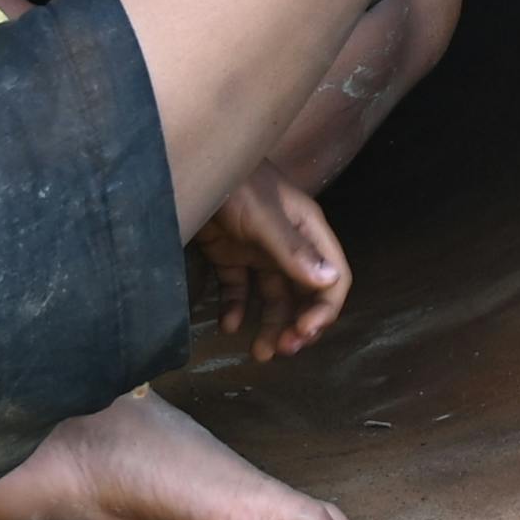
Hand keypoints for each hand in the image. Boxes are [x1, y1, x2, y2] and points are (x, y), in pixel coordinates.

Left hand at [198, 170, 352, 360]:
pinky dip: (236, 310)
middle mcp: (288, 245)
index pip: (332, 278)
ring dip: (269, 326)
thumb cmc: (233, 184)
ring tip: (258, 353)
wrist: (187, 167)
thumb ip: (293, 250)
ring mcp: (259, 251)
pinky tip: (227, 325)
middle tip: (281, 351)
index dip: (323, 310)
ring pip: (272, 297)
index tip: (304, 333)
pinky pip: (239, 290)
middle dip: (297, 325)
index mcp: (307, 232)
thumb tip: (330, 281)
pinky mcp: (230, 255)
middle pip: (304, 294)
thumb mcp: (263, 217)